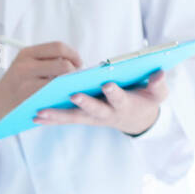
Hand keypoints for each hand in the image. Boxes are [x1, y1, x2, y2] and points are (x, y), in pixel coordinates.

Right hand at [0, 42, 81, 124]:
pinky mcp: (29, 97)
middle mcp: (26, 65)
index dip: (73, 54)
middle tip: (77, 78)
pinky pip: (54, 94)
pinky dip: (62, 94)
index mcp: (27, 53)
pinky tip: (64, 97)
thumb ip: (45, 61)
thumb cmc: (16, 85)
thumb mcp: (25, 66)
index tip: (79, 63)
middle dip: (75, 71)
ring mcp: (27, 81)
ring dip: (71, 84)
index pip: (58, 47)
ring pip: (60, 80)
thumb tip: (75, 62)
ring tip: (72, 87)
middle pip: (63, 63)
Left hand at [33, 69, 167, 134]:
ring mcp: (93, 117)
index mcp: (124, 105)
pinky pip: (65, 119)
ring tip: (40, 113)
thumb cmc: (145, 100)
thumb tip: (159, 73)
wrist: (136, 118)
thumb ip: (159, 85)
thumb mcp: (158, 94)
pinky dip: (51, 119)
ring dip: (58, 115)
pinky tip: (35, 117)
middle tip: (73, 95)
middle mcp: (106, 113)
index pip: (120, 98)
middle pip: (94, 110)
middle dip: (85, 103)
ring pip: (74, 117)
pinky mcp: (83, 118)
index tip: (108, 84)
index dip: (114, 93)